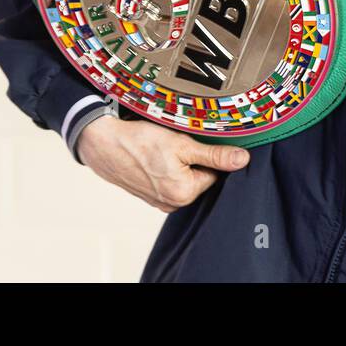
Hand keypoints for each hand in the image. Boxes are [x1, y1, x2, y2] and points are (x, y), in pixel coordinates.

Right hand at [77, 116, 249, 212]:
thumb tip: (242, 160)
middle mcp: (172, 203)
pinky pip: (169, 182)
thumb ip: (215, 155)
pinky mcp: (149, 195)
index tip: (196, 141)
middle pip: (200, 177)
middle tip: (178, 143)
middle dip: (195, 160)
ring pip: (185, 178)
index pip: (215, 173)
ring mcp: (159, 201)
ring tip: (164, 149)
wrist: (102, 144)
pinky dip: (167, 169)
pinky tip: (156, 156)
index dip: (209, 154)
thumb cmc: (139, 142)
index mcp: (184, 194)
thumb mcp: (183, 144)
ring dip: (180, 163)